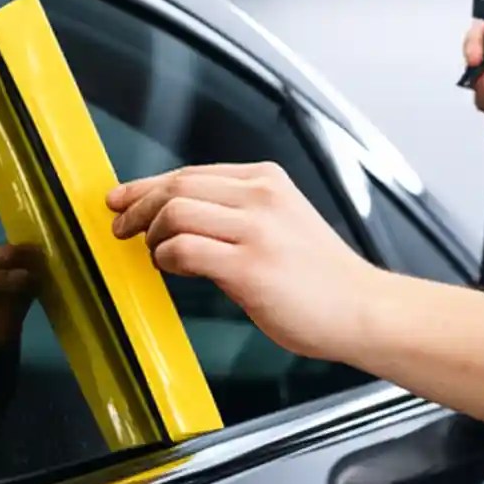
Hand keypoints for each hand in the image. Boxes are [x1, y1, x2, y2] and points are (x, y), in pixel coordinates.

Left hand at [108, 162, 384, 359]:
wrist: (363, 310)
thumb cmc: (321, 278)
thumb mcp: (280, 224)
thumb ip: (232, 215)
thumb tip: (174, 220)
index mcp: (266, 180)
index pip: (189, 172)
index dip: (146, 185)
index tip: (121, 198)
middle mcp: (261, 196)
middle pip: (176, 185)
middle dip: (136, 205)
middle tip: (120, 227)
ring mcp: (256, 230)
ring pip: (174, 212)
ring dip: (151, 234)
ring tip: (153, 254)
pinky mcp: (250, 267)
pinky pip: (184, 250)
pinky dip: (166, 258)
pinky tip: (172, 269)